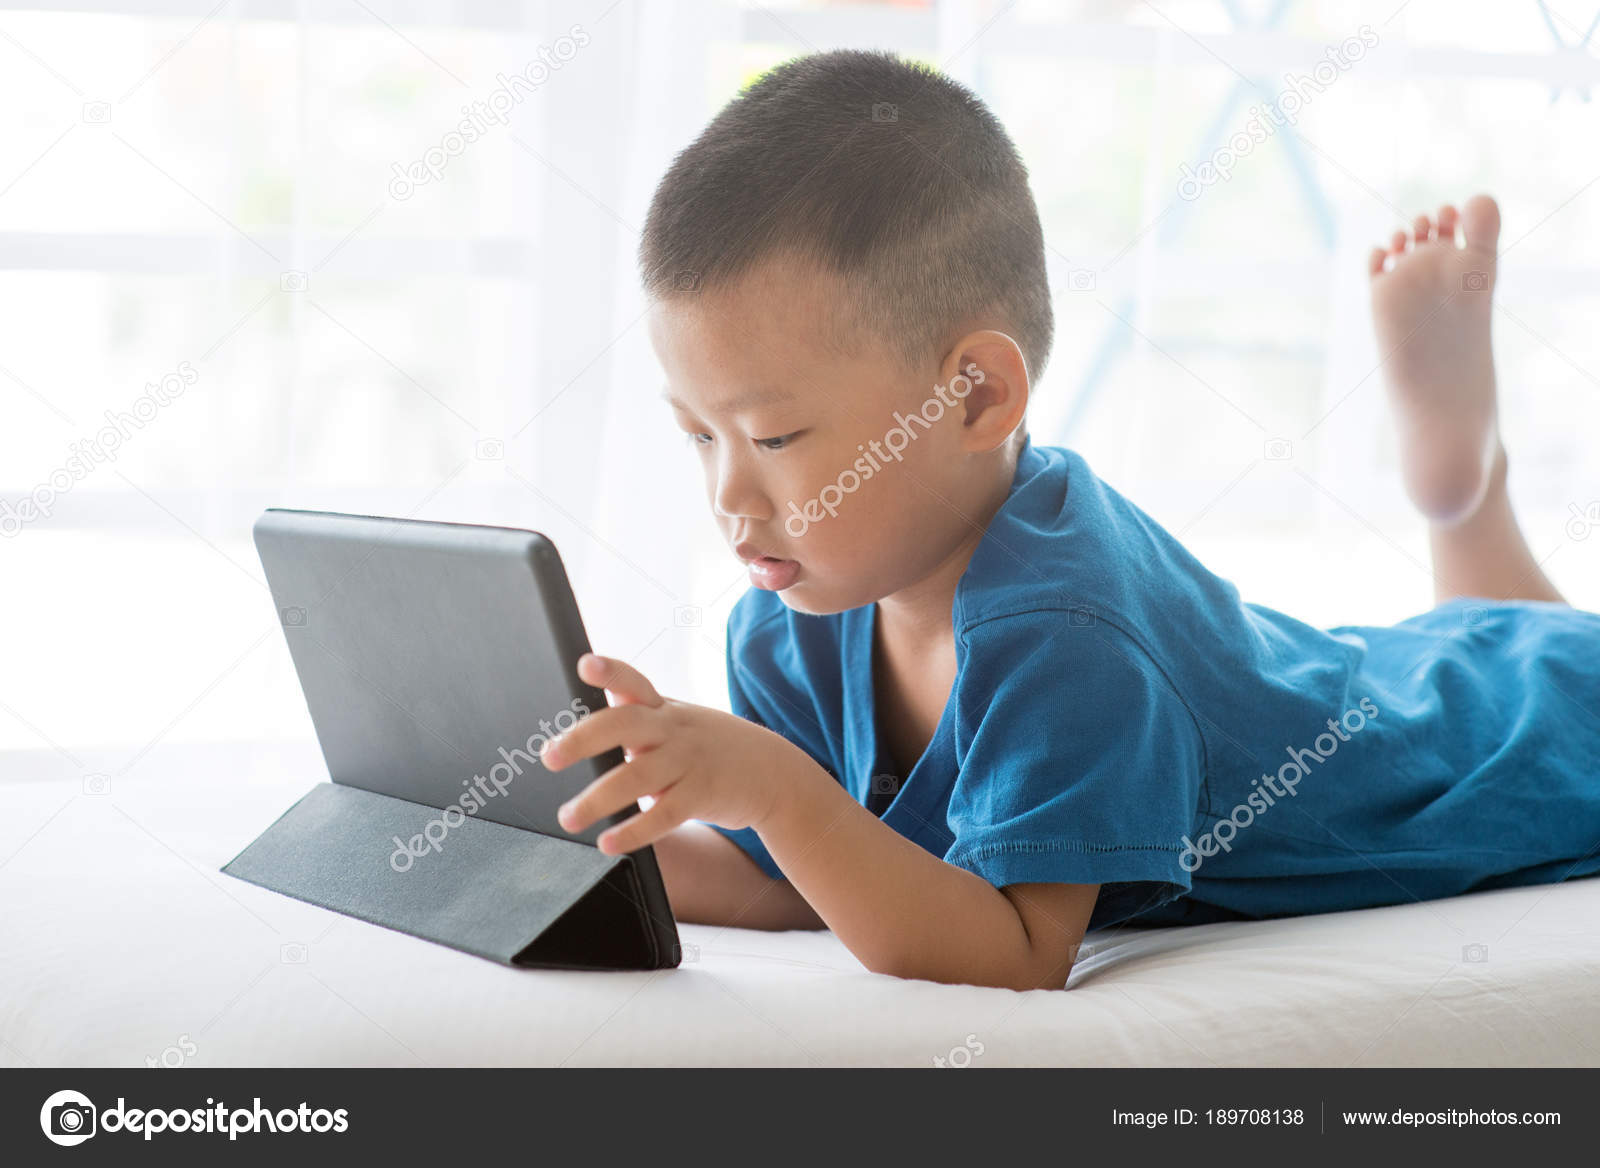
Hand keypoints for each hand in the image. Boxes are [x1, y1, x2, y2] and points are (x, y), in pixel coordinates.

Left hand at [540, 653, 808, 854]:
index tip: (585, 664)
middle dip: (584, 738)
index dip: (611, 672)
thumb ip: (636, 722)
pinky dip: (634, 831)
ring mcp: (690, 761)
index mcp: (664, 708)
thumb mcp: (679, 723)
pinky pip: (664, 814)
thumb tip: (578, 735)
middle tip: (549, 756)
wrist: (774, 773)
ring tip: (569, 818)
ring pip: (637, 777)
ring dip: (597, 799)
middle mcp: (674, 729)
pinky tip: (609, 843)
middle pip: (625, 724)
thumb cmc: (709, 748)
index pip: (634, 682)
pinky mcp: (703, 795)